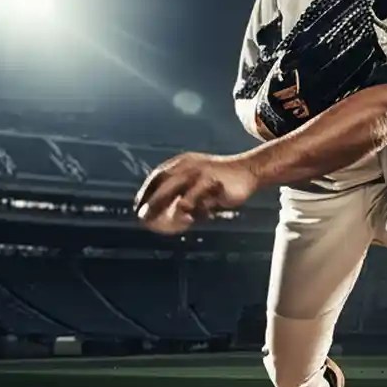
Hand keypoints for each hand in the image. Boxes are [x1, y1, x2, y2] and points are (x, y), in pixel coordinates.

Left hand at [133, 153, 259, 234]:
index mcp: (182, 162)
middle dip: (152, 203)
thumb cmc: (221, 178)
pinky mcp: (214, 183)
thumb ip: (182, 189)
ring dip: (167, 209)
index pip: (157, 176)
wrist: (248, 170)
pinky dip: (190, 210)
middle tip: (143, 218)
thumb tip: (163, 208)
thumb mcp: (198, 177)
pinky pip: (198, 199)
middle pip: (164, 185)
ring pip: (179, 193)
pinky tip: (188, 219)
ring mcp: (201, 173)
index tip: (138, 207)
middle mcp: (189, 165)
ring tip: (159, 224)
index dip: (145, 192)